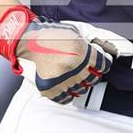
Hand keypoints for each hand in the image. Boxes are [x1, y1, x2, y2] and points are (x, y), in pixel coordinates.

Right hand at [0, 6, 115, 102]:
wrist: (28, 41)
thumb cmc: (49, 35)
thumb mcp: (74, 33)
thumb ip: (88, 45)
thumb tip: (100, 53)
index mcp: (80, 52)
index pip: (103, 65)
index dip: (104, 64)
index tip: (103, 65)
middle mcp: (72, 67)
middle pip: (93, 79)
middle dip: (93, 75)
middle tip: (89, 71)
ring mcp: (61, 80)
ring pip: (81, 90)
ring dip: (81, 85)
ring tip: (76, 78)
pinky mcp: (50, 88)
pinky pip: (66, 99)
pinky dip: (68, 95)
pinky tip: (68, 87)